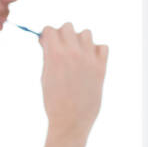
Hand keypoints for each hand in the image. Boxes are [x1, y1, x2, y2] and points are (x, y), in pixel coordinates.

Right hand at [39, 23, 107, 139]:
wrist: (71, 120)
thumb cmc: (53, 101)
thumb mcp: (44, 76)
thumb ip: (48, 56)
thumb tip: (48, 41)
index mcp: (55, 55)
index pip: (50, 29)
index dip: (46, 36)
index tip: (46, 45)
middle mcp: (74, 53)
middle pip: (68, 26)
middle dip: (62, 35)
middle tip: (60, 49)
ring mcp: (90, 59)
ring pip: (86, 33)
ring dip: (79, 40)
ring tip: (76, 55)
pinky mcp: (101, 67)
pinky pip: (102, 47)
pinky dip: (96, 50)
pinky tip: (89, 61)